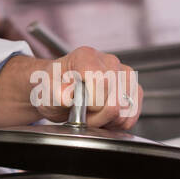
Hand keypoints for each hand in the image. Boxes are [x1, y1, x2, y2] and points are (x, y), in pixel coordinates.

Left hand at [0, 46, 141, 129]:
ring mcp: (123, 73)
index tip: (78, 106)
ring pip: (126, 107)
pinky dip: (119, 122)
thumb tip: (66, 96)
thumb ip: (56, 94)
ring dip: (108, 120)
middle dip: (98, 115)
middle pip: (115, 98)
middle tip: (82, 114)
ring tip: (92, 114)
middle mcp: (108, 61)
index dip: (91, 102)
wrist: (58, 88)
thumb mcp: (46, 91)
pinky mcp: (133, 88)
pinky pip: (133, 112)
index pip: (101, 82)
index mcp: (85, 56)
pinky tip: (103, 116)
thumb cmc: (53, 87)